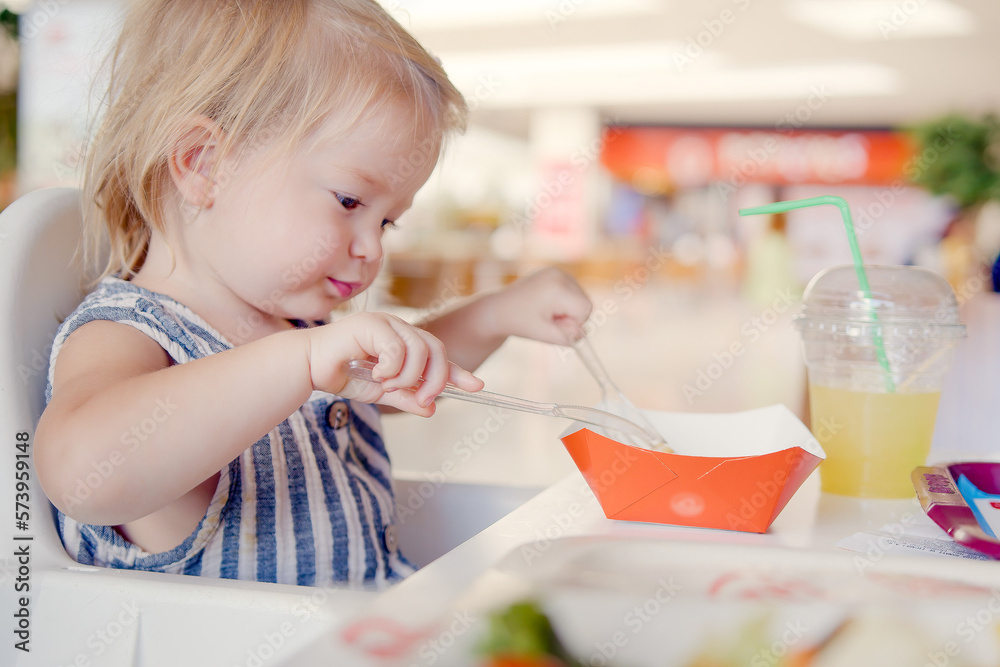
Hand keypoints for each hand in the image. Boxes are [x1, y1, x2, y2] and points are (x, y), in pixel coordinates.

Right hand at [305, 312, 482, 415]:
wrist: (308, 366)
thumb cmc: (340, 374)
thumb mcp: (380, 392)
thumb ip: (405, 398)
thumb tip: (431, 409)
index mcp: (402, 342)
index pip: (438, 354)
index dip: (457, 371)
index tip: (477, 387)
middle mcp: (398, 328)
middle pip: (436, 349)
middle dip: (437, 377)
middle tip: (426, 398)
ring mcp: (386, 323)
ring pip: (420, 349)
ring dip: (411, 376)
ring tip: (390, 386)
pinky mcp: (371, 324)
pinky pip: (398, 348)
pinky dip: (393, 368)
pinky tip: (378, 375)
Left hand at [490, 267, 592, 344]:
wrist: (499, 309)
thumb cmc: (519, 322)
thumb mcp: (544, 335)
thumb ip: (566, 337)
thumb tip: (583, 334)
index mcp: (557, 288)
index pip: (586, 308)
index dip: (574, 322)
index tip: (554, 324)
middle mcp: (559, 275)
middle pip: (585, 301)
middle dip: (571, 316)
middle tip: (548, 320)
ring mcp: (557, 271)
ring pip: (580, 296)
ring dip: (568, 309)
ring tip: (545, 312)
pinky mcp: (554, 272)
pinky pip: (572, 291)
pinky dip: (564, 301)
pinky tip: (546, 305)